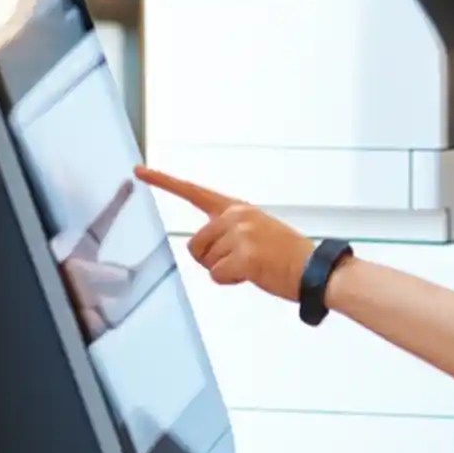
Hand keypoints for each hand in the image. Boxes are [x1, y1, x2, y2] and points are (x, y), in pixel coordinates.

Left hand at [134, 165, 314, 301]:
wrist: (314, 270)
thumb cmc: (288, 255)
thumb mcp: (257, 230)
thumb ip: (230, 230)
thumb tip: (204, 246)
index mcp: (238, 208)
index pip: (194, 192)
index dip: (163, 182)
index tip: (139, 171)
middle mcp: (236, 216)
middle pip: (195, 245)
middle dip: (211, 260)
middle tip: (242, 262)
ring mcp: (240, 234)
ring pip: (207, 263)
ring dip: (225, 271)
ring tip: (253, 266)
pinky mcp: (244, 255)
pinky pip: (217, 276)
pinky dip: (232, 281)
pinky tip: (254, 274)